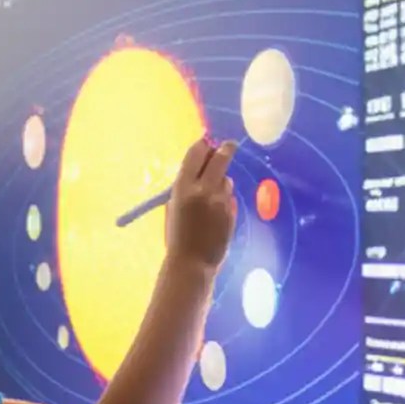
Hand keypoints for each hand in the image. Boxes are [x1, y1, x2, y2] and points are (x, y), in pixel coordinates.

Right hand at [166, 139, 237, 268]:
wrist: (191, 261)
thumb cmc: (175, 235)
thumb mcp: (173, 206)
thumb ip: (185, 187)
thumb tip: (199, 170)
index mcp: (182, 187)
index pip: (195, 155)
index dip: (202, 146)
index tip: (207, 142)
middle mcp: (203, 190)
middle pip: (218, 158)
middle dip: (224, 149)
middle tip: (229, 145)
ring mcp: (220, 200)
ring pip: (226, 179)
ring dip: (221, 181)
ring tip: (210, 199)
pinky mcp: (231, 210)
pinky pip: (229, 197)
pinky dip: (224, 200)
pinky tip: (214, 215)